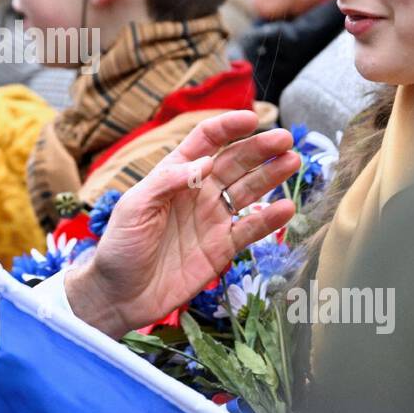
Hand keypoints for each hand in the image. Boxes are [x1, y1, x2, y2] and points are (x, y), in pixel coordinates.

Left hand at [65, 111, 298, 337]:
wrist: (120, 294)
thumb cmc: (120, 246)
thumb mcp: (134, 207)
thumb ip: (166, 182)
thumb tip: (205, 161)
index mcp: (173, 175)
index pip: (205, 141)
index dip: (227, 127)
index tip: (251, 118)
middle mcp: (197, 192)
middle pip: (234, 162)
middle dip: (259, 148)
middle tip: (284, 140)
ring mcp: (212, 219)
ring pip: (248, 191)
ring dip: (270, 176)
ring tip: (293, 161)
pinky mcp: (221, 248)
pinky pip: (249, 229)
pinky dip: (269, 219)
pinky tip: (285, 208)